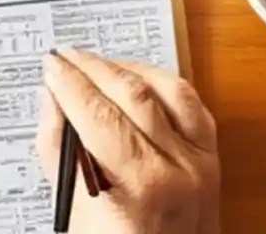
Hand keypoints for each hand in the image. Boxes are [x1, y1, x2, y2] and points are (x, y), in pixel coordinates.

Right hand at [39, 49, 220, 233]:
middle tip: (67, 58)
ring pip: (167, 88)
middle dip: (93, 68)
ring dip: (127, 68)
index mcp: (142, 186)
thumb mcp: (74, 207)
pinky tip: (138, 79)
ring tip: (98, 65)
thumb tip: (52, 100)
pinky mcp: (213, 157)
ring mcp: (201, 161)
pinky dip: (162, 83)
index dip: (70, 83)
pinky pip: (191, 102)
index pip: (98, 114)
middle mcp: (179, 169)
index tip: (52, 67)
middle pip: (133, 94)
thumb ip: (57, 148)